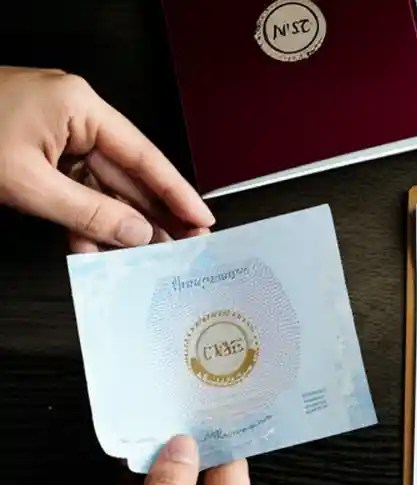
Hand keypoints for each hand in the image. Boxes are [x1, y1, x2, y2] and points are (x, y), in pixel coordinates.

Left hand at [0, 67, 213, 252]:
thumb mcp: (27, 184)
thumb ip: (88, 213)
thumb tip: (135, 232)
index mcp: (81, 107)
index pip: (145, 156)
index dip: (177, 193)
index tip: (201, 220)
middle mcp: (73, 112)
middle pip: (126, 171)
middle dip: (150, 213)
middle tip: (180, 247)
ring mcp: (51, 128)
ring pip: (97, 183)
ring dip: (114, 222)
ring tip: (139, 257)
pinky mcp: (31, 144)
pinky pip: (68, 183)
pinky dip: (80, 216)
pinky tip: (93, 246)